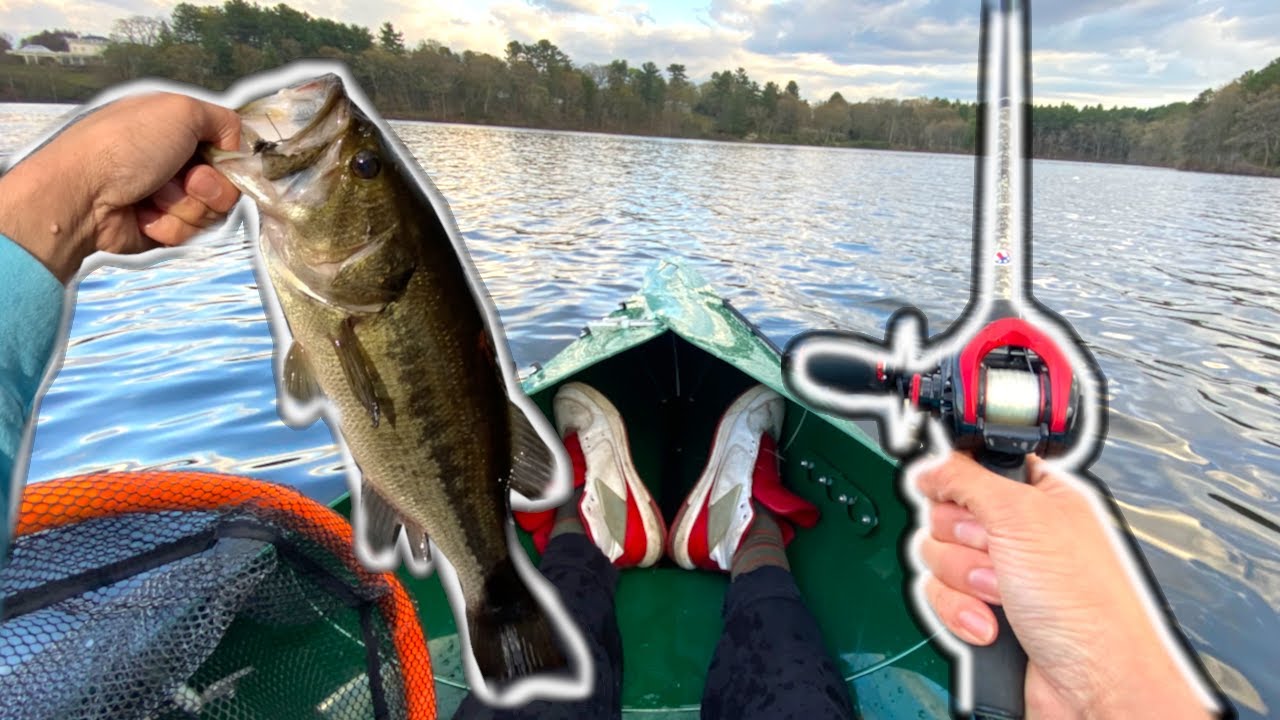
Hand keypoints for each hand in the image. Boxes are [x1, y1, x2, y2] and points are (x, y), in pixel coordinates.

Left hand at [0, 93, 240, 282]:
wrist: (81, 196)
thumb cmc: (124, 145)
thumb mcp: (180, 110)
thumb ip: (223, 121)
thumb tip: (236, 146)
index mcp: (177, 129)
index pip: (229, 147)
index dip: (231, 158)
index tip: (220, 159)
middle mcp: (175, 161)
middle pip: (226, 183)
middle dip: (210, 185)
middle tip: (182, 179)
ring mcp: (169, 196)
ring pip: (211, 212)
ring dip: (186, 206)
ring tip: (153, 197)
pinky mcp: (162, 227)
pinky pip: (191, 234)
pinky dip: (170, 225)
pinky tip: (143, 216)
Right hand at [912, 451, 1214, 718]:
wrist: (1093, 685)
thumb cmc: (1088, 606)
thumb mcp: (1023, 518)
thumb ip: (968, 479)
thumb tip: (932, 466)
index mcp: (1037, 498)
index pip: (974, 470)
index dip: (960, 486)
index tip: (963, 502)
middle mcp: (1017, 535)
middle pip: (944, 516)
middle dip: (963, 544)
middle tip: (998, 558)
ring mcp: (999, 576)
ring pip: (937, 559)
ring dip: (964, 583)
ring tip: (1003, 598)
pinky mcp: (983, 612)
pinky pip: (939, 598)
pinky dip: (961, 613)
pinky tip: (992, 625)